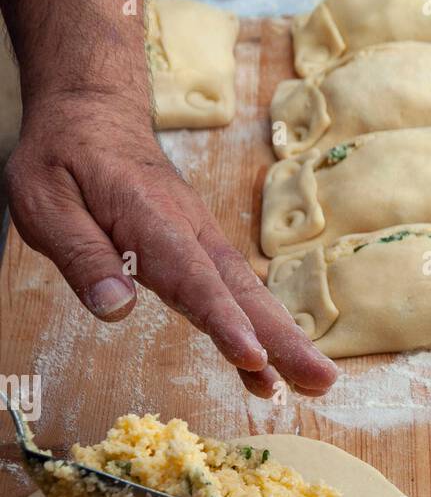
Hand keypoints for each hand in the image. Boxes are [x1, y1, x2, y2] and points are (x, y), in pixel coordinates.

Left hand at [4, 90, 336, 398]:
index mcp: (150, 218)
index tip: (252, 357)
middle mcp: (190, 230)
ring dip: (285, 340)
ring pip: (248, 294)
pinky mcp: (202, 253)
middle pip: (242, 291)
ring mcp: (202, 240)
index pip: (193, 276)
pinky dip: (259, 332)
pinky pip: (234, 295)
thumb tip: (116, 309)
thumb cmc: (63, 157)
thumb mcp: (44, 201)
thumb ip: (82, 254)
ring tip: (317, 384)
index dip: (224, 320)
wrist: (93, 112)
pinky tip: (271, 374)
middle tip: (321, 380)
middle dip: (283, 339)